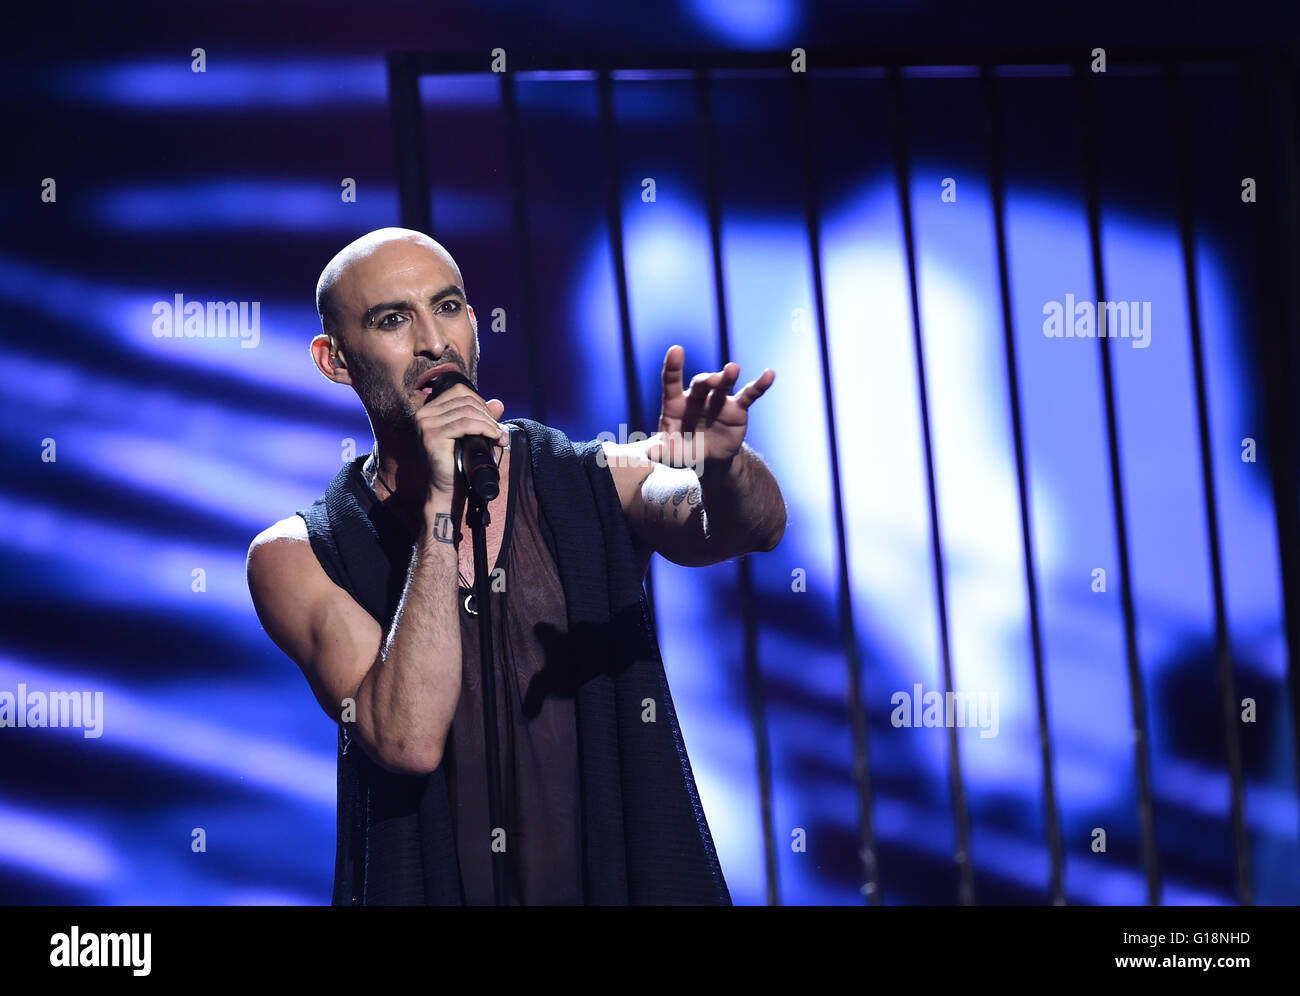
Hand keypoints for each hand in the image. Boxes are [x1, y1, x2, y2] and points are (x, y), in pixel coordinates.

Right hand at [413, 384, 508, 500]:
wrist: (447, 489)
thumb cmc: (458, 463)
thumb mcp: (472, 435)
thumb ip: (482, 417)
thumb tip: (498, 403)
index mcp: (430, 409)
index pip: (459, 391)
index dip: (480, 401)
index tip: (492, 420)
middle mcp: (424, 414)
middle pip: (465, 400)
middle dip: (487, 414)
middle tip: (500, 432)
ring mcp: (426, 424)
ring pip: (467, 411)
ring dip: (488, 423)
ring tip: (498, 436)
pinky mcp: (433, 436)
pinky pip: (465, 424)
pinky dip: (484, 429)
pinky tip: (493, 437)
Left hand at [645, 345, 773, 473]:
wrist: (710, 461)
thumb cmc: (685, 452)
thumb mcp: (671, 455)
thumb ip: (661, 452)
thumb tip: (651, 452)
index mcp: (676, 404)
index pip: (672, 382)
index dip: (673, 367)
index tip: (676, 350)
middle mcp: (697, 397)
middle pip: (701, 384)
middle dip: (706, 380)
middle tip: (712, 380)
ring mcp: (718, 400)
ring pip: (723, 384)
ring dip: (727, 376)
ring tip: (732, 369)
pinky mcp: (737, 409)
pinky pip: (749, 395)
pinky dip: (759, 385)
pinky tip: (769, 374)